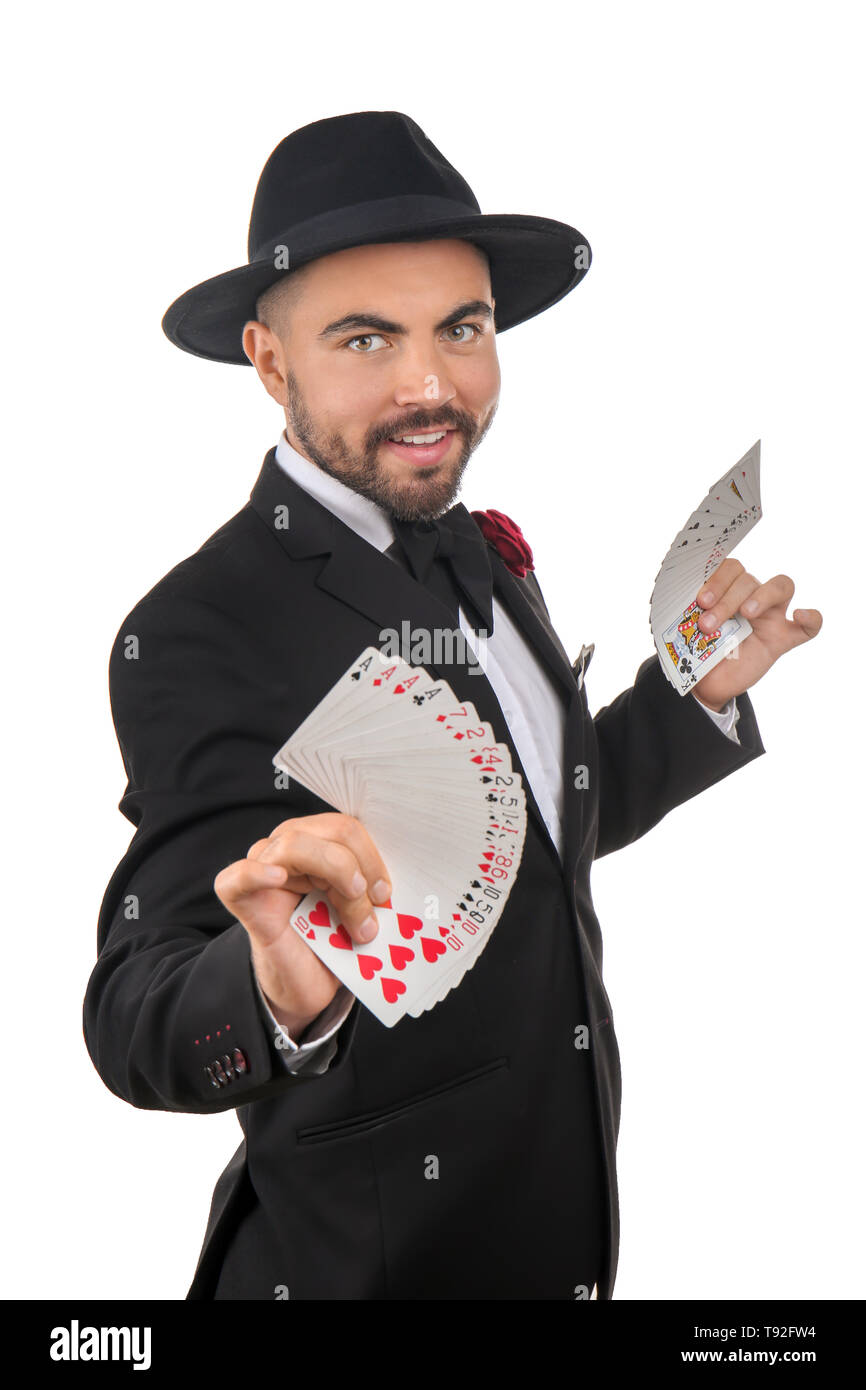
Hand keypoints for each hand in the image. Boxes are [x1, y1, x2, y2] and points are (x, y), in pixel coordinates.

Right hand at [213, 813, 391, 1036]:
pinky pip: (239, 875)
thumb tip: (387, 885)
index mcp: (320, 842)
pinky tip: (278, 878)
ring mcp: (261, 866)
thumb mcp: (360, 908)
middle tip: (375, 906)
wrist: (307, 981)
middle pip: (331, 831)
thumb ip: (370, 888)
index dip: (372, 858)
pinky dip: (259, 872)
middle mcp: (289, 846)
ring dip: (335, 877)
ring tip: (353, 918)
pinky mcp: (238, 895)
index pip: (348, 828)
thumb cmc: (335, 940)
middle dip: (358, 870)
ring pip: (296, 845)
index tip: (385, 893)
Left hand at [689, 558, 822, 711]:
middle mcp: (749, 596)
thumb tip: (681, 594)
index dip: (717, 579)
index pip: (730, 567)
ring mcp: (770, 617)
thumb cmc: (696, 648)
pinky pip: (809, 627)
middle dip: (727, 599)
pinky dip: (812, 618)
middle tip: (707, 623)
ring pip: (781, 587)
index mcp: (725, 589)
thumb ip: (688, 609)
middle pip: (750, 579)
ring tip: (745, 615)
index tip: (700, 600)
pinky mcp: (782, 640)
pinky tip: (800, 615)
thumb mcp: (687, 626)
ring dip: (761, 597)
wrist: (705, 681)